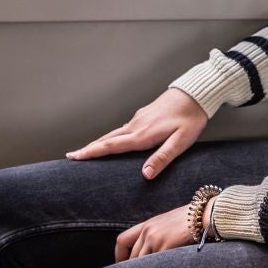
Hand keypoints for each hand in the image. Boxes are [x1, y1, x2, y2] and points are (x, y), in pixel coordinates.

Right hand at [67, 86, 209, 177]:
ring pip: (114, 133)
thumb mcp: (181, 142)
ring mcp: (139, 119)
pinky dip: (113, 136)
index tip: (75, 157)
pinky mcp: (144, 115)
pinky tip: (114, 141)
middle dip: (89, 148)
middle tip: (72, 156)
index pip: (111, 145)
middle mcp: (137, 125)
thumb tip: (145, 174)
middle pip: (107, 139)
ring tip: (88, 151)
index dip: (92, 152)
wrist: (196, 93)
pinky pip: (123, 129)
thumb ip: (162, 158)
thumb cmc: (190, 118)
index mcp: (143, 134)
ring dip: (100, 142)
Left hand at [115, 204, 196, 260]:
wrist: (203, 214)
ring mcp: (155, 238)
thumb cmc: (189, 220)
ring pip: (141, 263)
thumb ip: (156, 234)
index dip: (119, 256)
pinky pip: (154, 264)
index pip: (122, 240)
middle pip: (131, 256)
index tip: (122, 266)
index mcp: (147, 224)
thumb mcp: (167, 223)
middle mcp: (148, 231)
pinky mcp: (165, 246)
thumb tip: (150, 254)